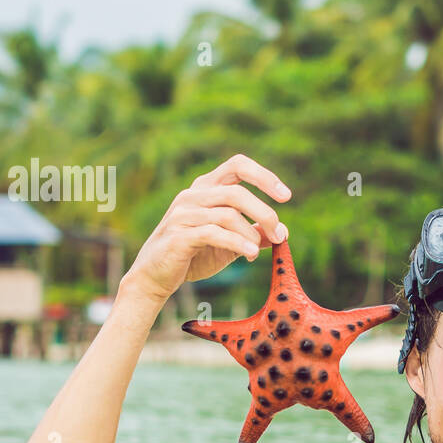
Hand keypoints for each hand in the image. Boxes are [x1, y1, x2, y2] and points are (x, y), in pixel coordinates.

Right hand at [121, 154, 291, 303]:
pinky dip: (237, 243)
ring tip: (258, 251)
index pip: (238, 165)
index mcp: (206, 188)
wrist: (156, 276)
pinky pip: (214, 233)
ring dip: (250, 233)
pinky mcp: (178, 234)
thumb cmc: (194, 255)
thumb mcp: (230, 243)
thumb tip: (282, 232)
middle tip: (279, 234)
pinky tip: (250, 255)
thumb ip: (252, 234)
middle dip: (264, 213)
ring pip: (227, 214)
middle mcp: (193, 195)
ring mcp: (183, 213)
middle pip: (237, 192)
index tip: (286, 196)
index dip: (265, 176)